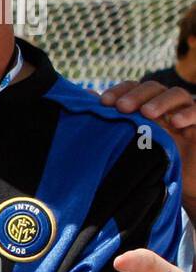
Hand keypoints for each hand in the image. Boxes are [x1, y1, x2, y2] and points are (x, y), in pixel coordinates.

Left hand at [101, 81, 195, 217]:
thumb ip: (110, 123)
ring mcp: (185, 113)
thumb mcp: (127, 144)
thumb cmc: (149, 162)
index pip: (132, 87)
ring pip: (177, 94)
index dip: (119, 91)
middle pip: (152, 88)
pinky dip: (188, 113)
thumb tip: (85, 97)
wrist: (180, 184)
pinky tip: (176, 123)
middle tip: (122, 108)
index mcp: (144, 105)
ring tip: (147, 113)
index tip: (103, 103)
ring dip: (160, 101)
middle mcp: (165, 105)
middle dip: (136, 95)